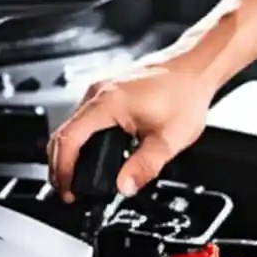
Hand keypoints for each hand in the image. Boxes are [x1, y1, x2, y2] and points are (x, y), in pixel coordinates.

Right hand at [48, 49, 213, 202]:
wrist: (196, 67)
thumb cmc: (186, 93)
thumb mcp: (169, 139)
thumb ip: (145, 166)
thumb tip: (125, 187)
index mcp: (108, 102)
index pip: (68, 139)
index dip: (62, 169)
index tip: (68, 189)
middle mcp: (98, 91)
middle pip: (63, 133)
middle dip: (60, 165)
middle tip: (69, 190)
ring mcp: (101, 88)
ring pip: (72, 124)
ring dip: (69, 152)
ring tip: (77, 177)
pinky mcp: (108, 89)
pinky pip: (84, 117)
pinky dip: (81, 138)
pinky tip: (91, 153)